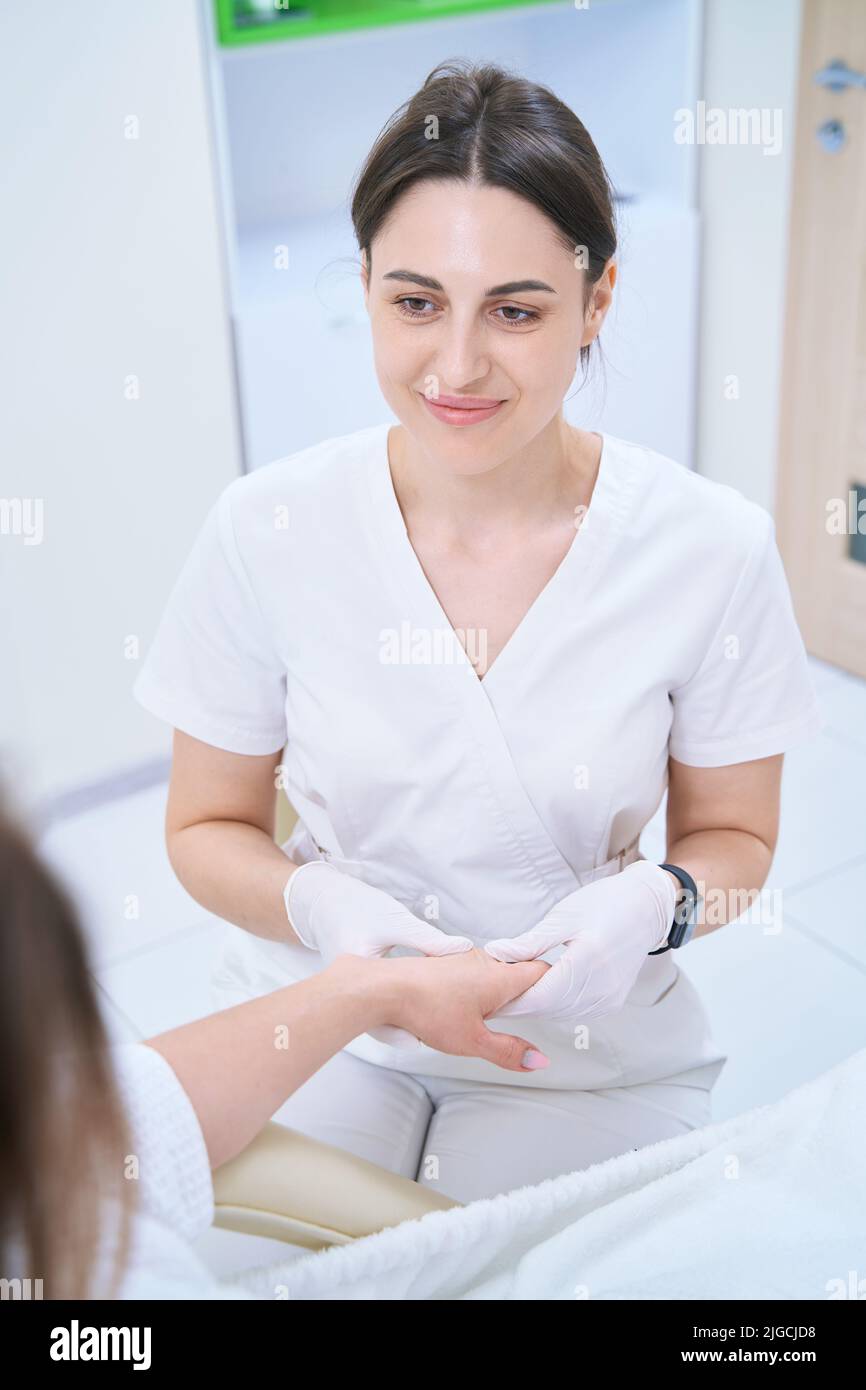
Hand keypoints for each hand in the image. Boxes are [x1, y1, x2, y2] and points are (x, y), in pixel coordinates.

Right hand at [284, 861, 474, 1047]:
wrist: (325, 902)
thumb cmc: (357, 907)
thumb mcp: (394, 920)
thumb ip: (427, 939)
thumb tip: (462, 950)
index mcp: (359, 972)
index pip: (383, 1010)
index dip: (405, 1028)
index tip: (426, 1037)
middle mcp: (352, 988)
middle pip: (380, 1021)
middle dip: (406, 1031)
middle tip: (434, 1038)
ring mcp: (353, 990)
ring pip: (380, 1016)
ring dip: (403, 1022)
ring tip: (431, 1029)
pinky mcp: (358, 986)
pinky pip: (377, 1007)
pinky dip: (397, 1011)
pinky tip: (418, 1009)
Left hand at [367, 946, 553, 1072]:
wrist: (385, 988)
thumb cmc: (425, 1009)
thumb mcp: (472, 1041)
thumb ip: (508, 1050)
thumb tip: (538, 1060)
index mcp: (499, 977)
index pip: (540, 970)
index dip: (551, 984)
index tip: (554, 1001)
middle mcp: (484, 961)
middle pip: (518, 970)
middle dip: (523, 992)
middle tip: (520, 1017)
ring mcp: (463, 958)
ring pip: (494, 970)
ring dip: (497, 990)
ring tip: (486, 1015)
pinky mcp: (445, 961)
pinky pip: (472, 970)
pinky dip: (476, 986)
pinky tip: (461, 1005)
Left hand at [482, 860, 675, 1023]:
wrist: (646, 909)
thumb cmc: (605, 904)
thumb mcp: (563, 917)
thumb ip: (530, 943)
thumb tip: (496, 953)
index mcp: (587, 963)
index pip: (539, 997)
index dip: (509, 1001)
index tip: (484, 997)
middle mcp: (601, 988)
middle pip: (547, 1009)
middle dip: (518, 1005)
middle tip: (489, 997)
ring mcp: (608, 999)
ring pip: (560, 1014)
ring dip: (535, 1006)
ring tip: (509, 994)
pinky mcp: (611, 1002)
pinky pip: (575, 1012)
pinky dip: (554, 1006)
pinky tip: (539, 993)